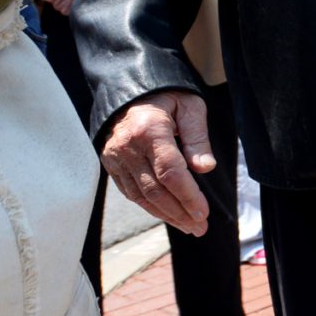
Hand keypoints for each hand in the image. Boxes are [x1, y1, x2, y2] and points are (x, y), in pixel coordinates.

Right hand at [102, 91, 214, 236]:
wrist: (128, 88)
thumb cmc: (165, 95)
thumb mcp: (189, 105)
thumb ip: (198, 137)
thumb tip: (205, 168)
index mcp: (149, 130)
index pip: (170, 172)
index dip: (188, 196)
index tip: (203, 213)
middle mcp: (128, 147)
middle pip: (155, 190)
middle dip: (180, 212)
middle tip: (200, 227)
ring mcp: (115, 157)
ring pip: (141, 196)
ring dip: (166, 215)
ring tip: (189, 226)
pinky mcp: (110, 164)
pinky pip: (130, 192)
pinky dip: (150, 206)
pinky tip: (167, 214)